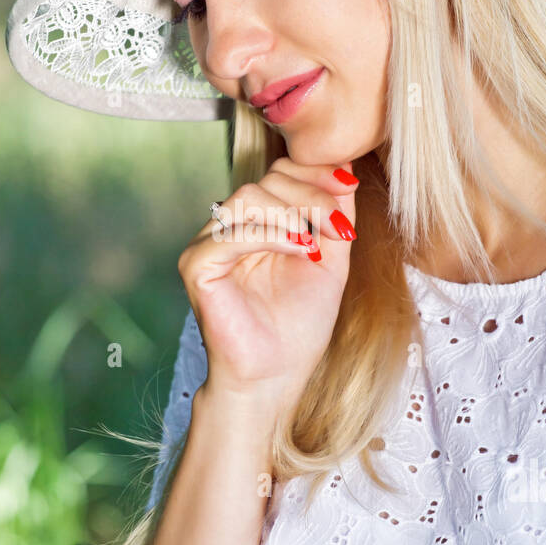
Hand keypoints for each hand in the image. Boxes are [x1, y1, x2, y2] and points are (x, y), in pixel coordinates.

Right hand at [178, 158, 358, 418]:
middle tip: (338, 228)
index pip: (280, 173)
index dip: (315, 173)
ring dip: (291, 213)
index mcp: (258, 223)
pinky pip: (229, 234)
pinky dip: (269, 235)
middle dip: (310, 195)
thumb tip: (346, 167)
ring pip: (247, 199)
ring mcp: (209, 245)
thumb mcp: (331, 260)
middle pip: (265, 181)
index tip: (349, 187)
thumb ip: (335, 215)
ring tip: (316, 243)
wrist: (276, 377)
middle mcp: (230, 228)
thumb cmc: (299, 326)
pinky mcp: (197, 267)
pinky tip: (298, 249)